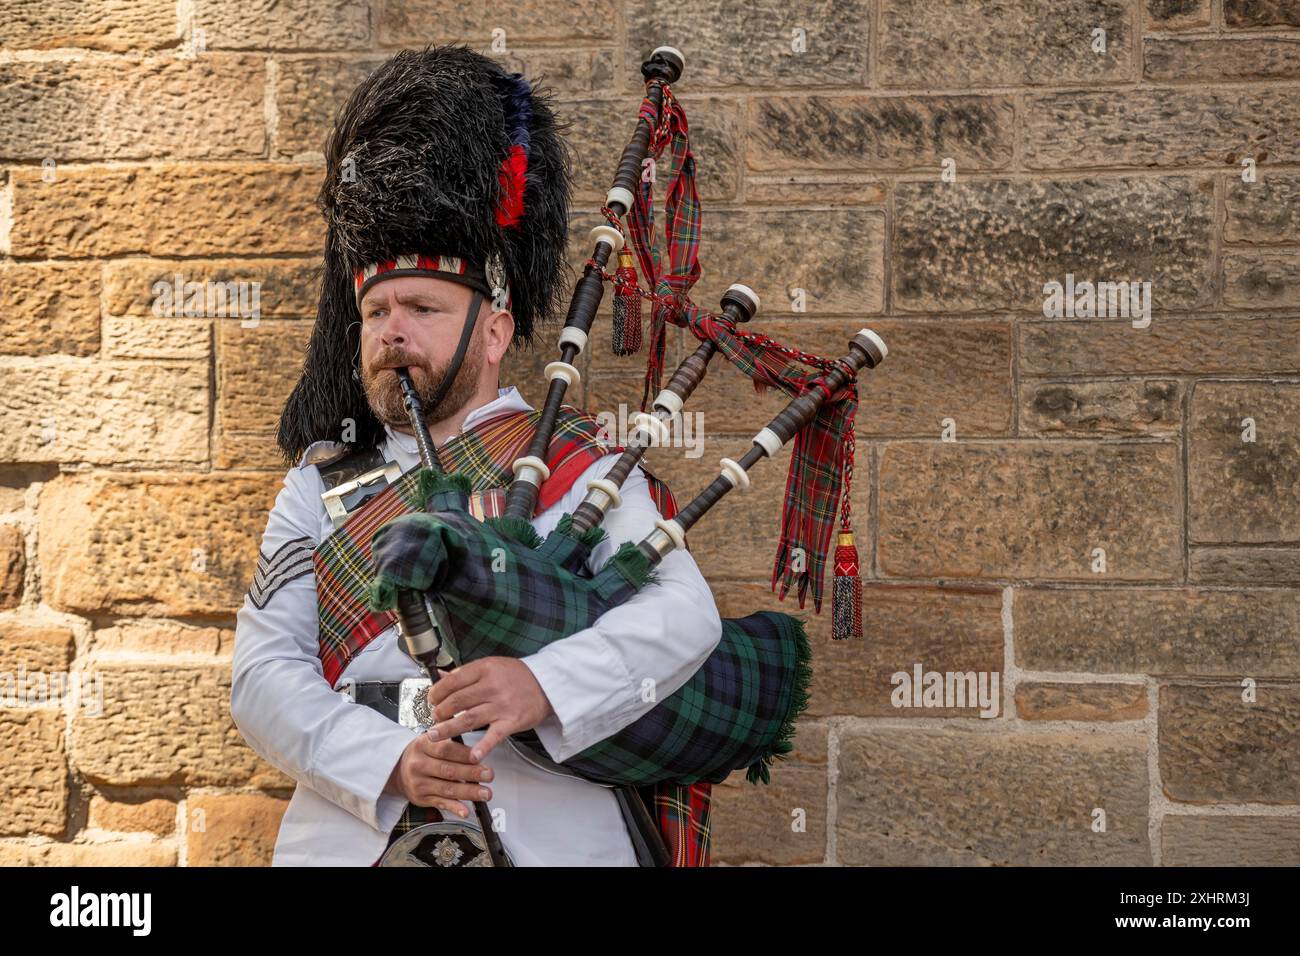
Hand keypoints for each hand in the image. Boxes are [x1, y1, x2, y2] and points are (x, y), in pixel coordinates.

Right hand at [385, 734, 493, 820]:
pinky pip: (440, 804)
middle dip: (471, 773)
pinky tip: (466, 811)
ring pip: (447, 789)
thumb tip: (468, 735)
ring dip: (468, 792)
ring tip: (486, 793)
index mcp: (423, 746)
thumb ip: (449, 736)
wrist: (398, 770)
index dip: (463, 754)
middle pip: (448, 770)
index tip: (480, 755)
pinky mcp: (421, 799)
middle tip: (489, 774)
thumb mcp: (431, 739)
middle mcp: (418, 765)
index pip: (445, 749)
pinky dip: (454, 808)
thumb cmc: (423, 753)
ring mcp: (419, 783)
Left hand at [425, 657, 553, 760]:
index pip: (453, 681)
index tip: (431, 699)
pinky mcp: (512, 722)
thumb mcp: (491, 666)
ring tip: (434, 735)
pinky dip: (483, 746)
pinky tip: (472, 756)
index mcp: (485, 669)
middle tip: (435, 718)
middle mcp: (492, 686)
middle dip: (440, 711)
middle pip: (457, 701)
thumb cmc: (517, 676)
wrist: (548, 685)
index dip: (437, 692)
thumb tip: (439, 676)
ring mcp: (502, 705)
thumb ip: (466, 672)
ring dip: (448, 729)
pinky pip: (494, 735)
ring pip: (468, 718)